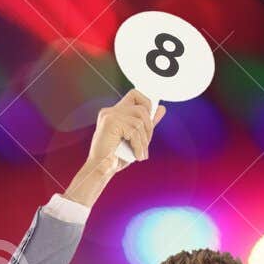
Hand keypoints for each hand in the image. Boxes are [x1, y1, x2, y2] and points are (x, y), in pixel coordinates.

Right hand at [64, 92, 165, 207]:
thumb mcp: (136, 138)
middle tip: (146, 144)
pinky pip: (134, 130)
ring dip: (144, 140)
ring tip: (141, 153)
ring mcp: (109, 115)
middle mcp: (110, 110)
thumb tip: (161, 108)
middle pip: (142, 108)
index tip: (149, 121)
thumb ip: (146, 123)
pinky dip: (138, 146)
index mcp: (114, 112)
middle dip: (149, 127)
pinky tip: (137, 156)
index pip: (135, 94)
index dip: (147, 103)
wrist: (102, 170)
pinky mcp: (110, 122)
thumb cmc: (116, 157)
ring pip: (140, 121)